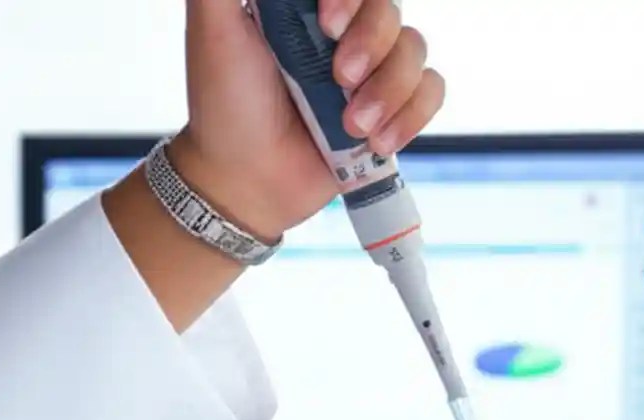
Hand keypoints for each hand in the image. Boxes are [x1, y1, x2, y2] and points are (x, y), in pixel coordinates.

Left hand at [174, 0, 443, 238]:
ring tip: (352, 126)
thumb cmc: (223, 101)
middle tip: (337, 79)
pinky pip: (431, 91)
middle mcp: (344, 29)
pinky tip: (377, 141)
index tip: (325, 21)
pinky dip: (411, 116)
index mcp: (307, 3)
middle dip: (370, 45)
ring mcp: (370, 70)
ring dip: (389, 91)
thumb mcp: (212, 25)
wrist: (242, 178)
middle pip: (390, 9)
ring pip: (415, 51)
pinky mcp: (390, 110)